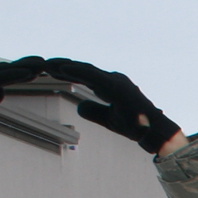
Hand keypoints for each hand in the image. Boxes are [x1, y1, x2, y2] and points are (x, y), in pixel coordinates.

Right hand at [0, 55, 43, 154]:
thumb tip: (2, 90)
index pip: (1, 75)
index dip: (18, 72)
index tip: (34, 71)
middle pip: (5, 69)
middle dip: (25, 65)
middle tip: (43, 62)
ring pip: (4, 71)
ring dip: (24, 67)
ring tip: (42, 64)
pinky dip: (15, 75)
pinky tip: (29, 73)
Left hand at [43, 58, 183, 153]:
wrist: (154, 133)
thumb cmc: (136, 125)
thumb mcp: (108, 119)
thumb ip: (93, 111)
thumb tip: (79, 106)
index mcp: (111, 86)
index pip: (85, 76)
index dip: (68, 72)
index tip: (50, 71)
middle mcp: (112, 80)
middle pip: (82, 70)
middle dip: (62, 67)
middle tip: (44, 64)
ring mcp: (115, 81)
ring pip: (85, 70)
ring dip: (65, 66)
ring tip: (48, 65)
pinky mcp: (116, 86)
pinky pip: (93, 76)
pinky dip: (77, 71)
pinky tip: (62, 69)